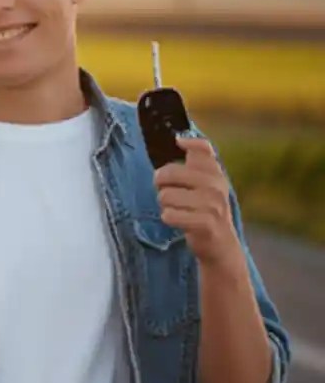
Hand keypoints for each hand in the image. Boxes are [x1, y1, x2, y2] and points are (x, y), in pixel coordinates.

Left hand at [153, 137, 242, 266]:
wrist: (220, 245)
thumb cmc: (205, 210)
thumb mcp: (206, 183)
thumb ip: (197, 160)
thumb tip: (180, 138)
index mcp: (216, 173)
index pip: (202, 147)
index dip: (186, 144)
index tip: (177, 144)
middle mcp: (217, 186)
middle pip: (169, 173)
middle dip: (161, 184)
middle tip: (169, 193)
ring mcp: (213, 204)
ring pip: (165, 196)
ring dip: (165, 206)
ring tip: (178, 210)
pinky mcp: (206, 223)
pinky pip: (169, 215)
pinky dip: (169, 219)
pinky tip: (179, 222)